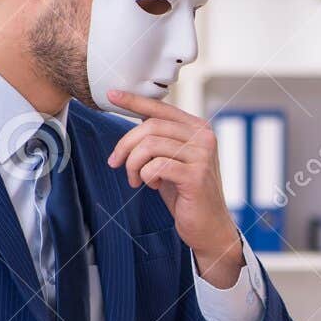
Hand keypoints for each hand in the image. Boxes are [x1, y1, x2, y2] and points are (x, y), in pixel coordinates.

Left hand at [105, 89, 243, 288]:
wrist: (208, 226)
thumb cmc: (187, 193)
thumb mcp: (173, 159)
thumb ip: (161, 138)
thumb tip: (135, 116)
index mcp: (198, 128)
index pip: (161, 108)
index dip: (134, 101)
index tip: (111, 95)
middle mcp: (204, 137)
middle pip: (151, 127)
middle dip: (125, 145)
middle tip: (116, 162)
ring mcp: (202, 156)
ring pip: (150, 146)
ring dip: (133, 164)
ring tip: (135, 179)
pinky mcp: (196, 176)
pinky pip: (156, 166)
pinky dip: (146, 176)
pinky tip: (154, 186)